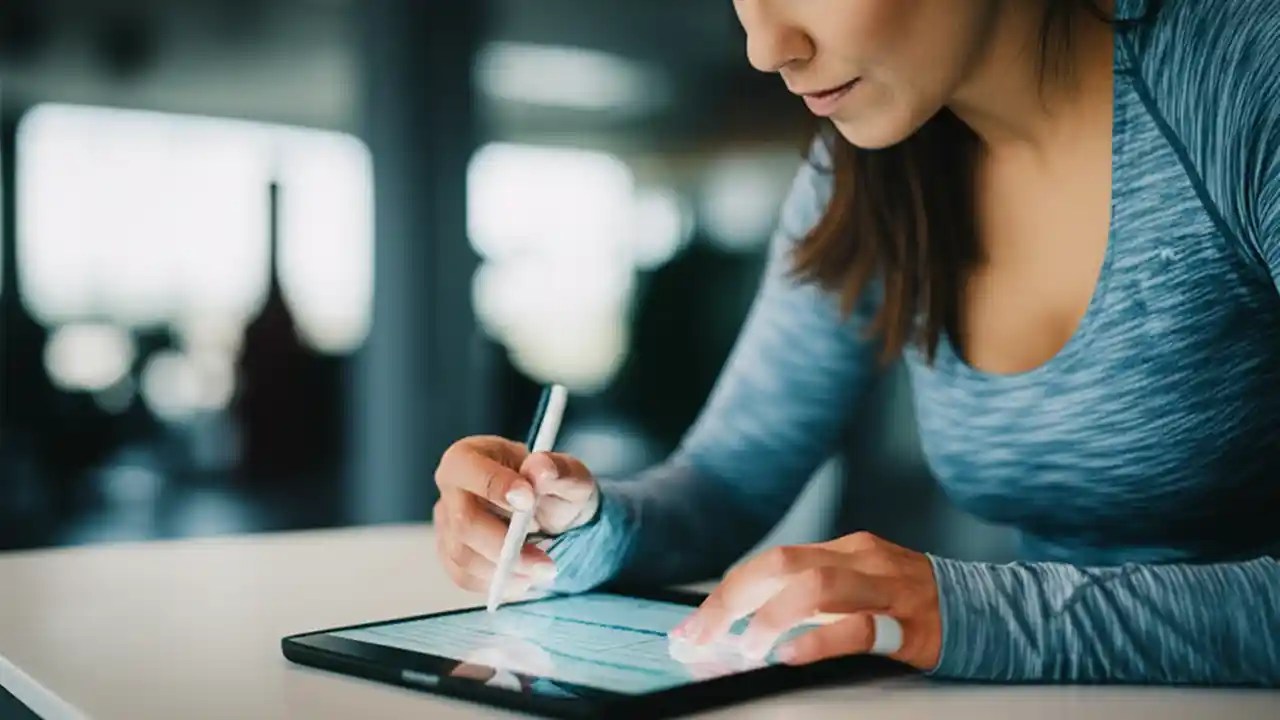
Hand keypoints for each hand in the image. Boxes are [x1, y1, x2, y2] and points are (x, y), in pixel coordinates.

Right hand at [433, 435, 599, 594]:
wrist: (552, 513)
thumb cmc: (554, 487)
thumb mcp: (568, 474)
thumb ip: (557, 470)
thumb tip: (541, 470)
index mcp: (469, 456)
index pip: (469, 470)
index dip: (496, 486)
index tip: (529, 501)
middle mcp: (450, 489)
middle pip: (464, 522)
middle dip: (505, 546)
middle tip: (545, 563)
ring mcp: (447, 524)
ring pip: (463, 556)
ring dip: (505, 571)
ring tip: (541, 570)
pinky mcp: (451, 554)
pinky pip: (464, 577)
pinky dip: (496, 584)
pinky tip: (523, 578)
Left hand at [670, 532, 940, 670]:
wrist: (995, 610)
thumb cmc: (915, 607)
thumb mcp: (860, 590)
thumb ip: (812, 600)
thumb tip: (744, 628)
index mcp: (843, 550)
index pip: (769, 563)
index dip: (725, 596)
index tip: (690, 630)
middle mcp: (861, 559)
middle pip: (782, 565)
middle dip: (732, 601)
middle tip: (700, 638)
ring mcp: (887, 587)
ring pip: (817, 585)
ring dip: (770, 618)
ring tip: (743, 647)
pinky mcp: (911, 624)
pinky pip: (860, 627)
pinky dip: (819, 640)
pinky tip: (790, 657)